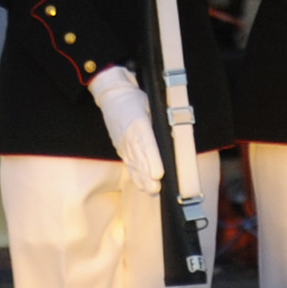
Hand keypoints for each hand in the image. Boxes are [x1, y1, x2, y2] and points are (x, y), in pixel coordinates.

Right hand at [89, 66, 162, 195]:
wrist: (112, 96)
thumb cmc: (134, 100)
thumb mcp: (151, 105)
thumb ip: (161, 121)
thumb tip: (174, 137)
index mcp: (139, 124)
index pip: (147, 146)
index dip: (153, 161)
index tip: (159, 174)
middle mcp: (130, 137)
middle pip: (140, 160)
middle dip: (148, 177)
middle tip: (157, 189)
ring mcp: (124, 144)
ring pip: (133, 165)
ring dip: (142, 180)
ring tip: (151, 191)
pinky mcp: (121, 148)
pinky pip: (128, 164)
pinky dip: (135, 176)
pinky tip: (142, 185)